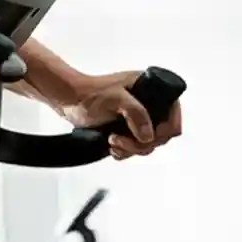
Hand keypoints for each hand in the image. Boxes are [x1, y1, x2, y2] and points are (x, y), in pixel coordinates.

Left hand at [59, 70, 183, 159]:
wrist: (68, 101)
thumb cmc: (88, 93)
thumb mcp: (115, 99)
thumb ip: (135, 113)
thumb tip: (148, 135)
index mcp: (151, 89)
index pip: (173, 113)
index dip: (166, 129)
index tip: (149, 136)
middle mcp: (148, 104)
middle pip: (162, 134)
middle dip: (141, 142)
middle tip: (120, 139)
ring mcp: (138, 118)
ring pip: (149, 144)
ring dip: (131, 148)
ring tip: (112, 140)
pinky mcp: (128, 130)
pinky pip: (136, 148)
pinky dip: (125, 151)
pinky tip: (112, 146)